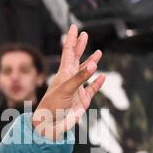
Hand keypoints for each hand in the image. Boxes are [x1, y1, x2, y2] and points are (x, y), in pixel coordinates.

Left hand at [31, 25, 104, 140]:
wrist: (50, 125)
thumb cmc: (53, 106)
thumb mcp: (66, 89)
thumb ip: (80, 77)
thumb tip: (93, 64)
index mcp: (64, 73)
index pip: (68, 52)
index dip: (71, 39)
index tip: (73, 27)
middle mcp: (70, 79)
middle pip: (76, 58)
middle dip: (80, 46)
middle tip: (84, 34)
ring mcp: (77, 89)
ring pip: (86, 72)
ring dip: (92, 62)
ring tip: (98, 53)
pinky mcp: (83, 100)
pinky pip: (92, 89)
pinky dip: (97, 83)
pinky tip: (102, 77)